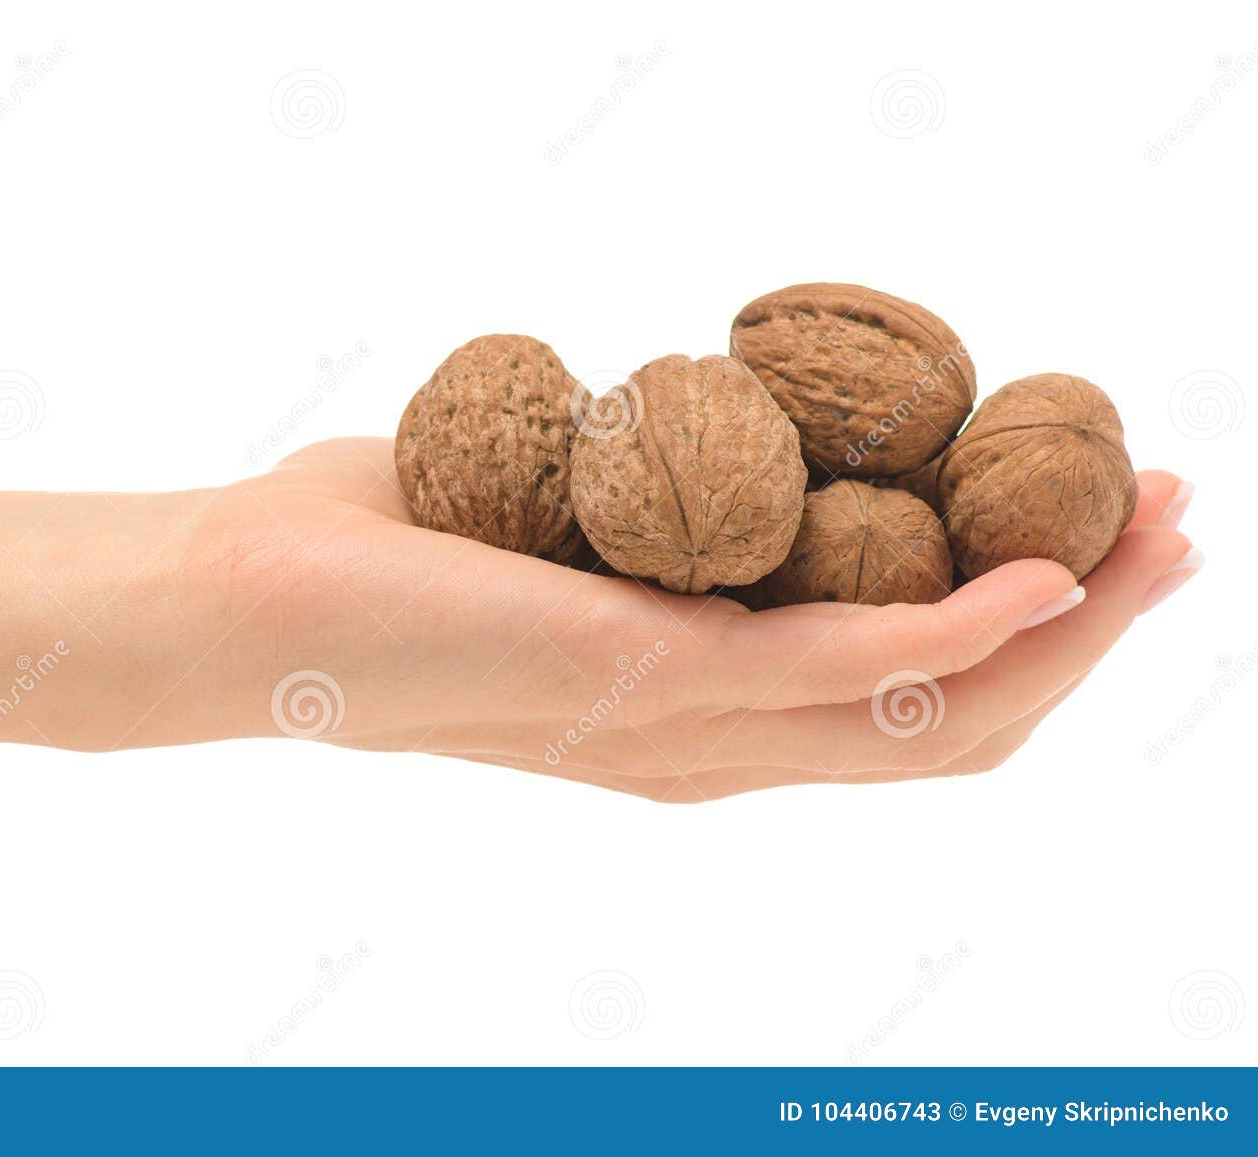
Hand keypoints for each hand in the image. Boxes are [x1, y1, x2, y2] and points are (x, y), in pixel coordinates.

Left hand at [182, 438, 1198, 801]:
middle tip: (1170, 526)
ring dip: (1061, 625)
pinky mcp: (648, 682)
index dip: (1026, 633)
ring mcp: (688, 729)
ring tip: (1152, 529)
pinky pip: (846, 671)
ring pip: (932, 714)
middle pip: (954, 723)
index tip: (1094, 528)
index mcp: (696, 714)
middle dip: (1084, 630)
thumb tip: (714, 427)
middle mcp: (711, 747)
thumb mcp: (562, 525)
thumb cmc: (391, 553)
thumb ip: (655, 510)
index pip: (906, 707)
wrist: (246, 607)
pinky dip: (960, 628)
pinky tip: (1034, 565)